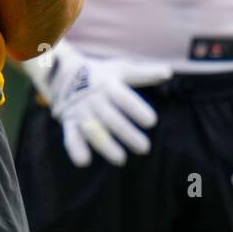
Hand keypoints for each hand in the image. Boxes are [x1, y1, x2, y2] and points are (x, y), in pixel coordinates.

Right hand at [36, 41, 172, 166]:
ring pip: (93, 130)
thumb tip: (169, 72)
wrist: (64, 73)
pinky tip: (84, 161)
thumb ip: (144, 74)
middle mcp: (94, 99)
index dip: (136, 109)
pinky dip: (75, 149)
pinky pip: (70, 136)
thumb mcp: (121, 70)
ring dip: (105, 145)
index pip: (123, 98)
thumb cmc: (101, 75)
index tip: (152, 122)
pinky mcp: (69, 122)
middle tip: (144, 148)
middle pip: (111, 118)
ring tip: (121, 159)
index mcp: (108, 85)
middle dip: (127, 134)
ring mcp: (81, 111)